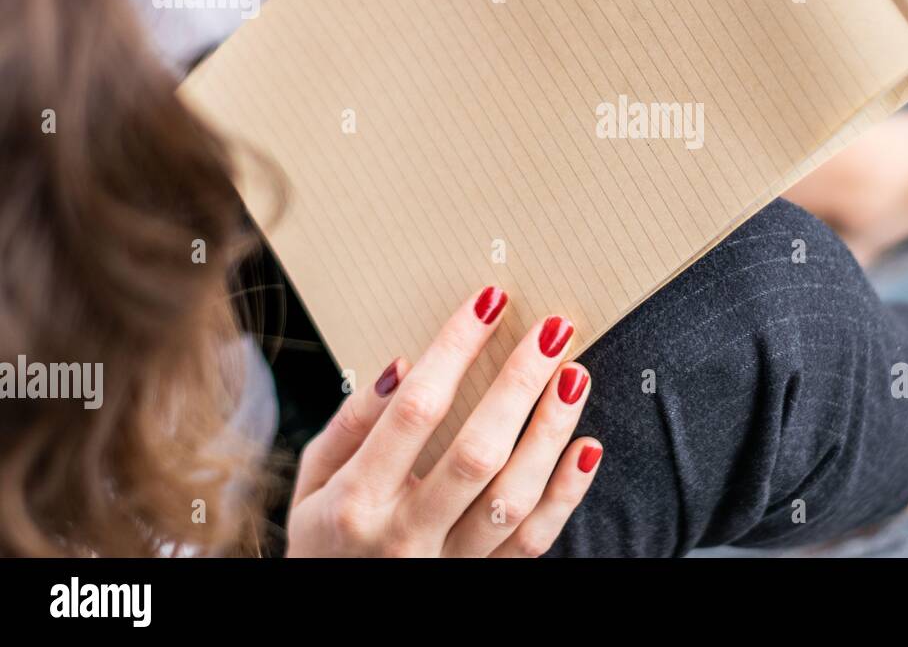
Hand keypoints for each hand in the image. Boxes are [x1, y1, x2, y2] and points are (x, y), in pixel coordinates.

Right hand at [286, 287, 601, 556]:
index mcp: (356, 500)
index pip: (414, 410)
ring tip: (575, 375)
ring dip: (551, 432)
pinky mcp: (481, 580)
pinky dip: (567, 494)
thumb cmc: (325, 536)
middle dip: (519, 384)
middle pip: (477, 453)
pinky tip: (587, 445)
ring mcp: (447, 562)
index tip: (489, 302)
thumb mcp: (312, 481)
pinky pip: (534, 539)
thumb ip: (351, 424)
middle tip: (553, 331)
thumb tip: (399, 366)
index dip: (455, 349)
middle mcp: (405, 534)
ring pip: (514, 498)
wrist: (335, 617)